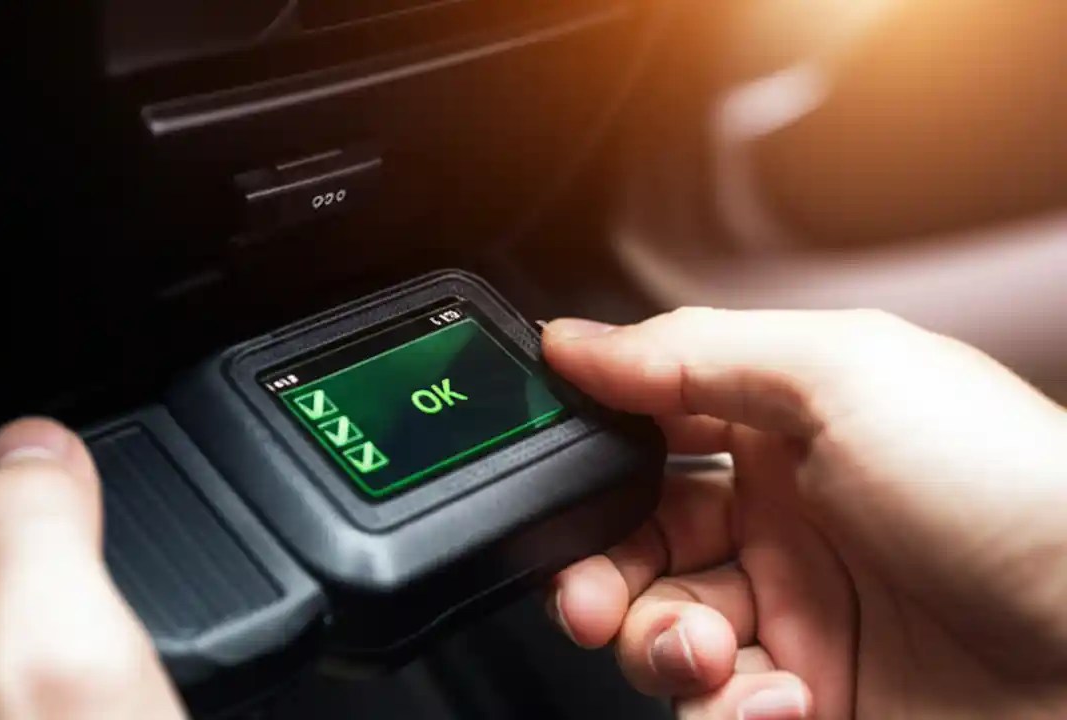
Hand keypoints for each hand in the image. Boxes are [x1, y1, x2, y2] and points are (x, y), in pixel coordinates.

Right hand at [542, 308, 1066, 719]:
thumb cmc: (1013, 491)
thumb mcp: (844, 377)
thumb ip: (694, 352)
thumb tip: (576, 341)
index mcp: (789, 430)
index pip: (651, 435)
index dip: (592, 459)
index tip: (551, 478)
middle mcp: (787, 524)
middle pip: (637, 548)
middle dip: (597, 575)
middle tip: (592, 599)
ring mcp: (800, 620)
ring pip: (661, 635)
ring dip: (661, 649)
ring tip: (714, 654)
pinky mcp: (811, 703)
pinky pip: (715, 709)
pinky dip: (727, 711)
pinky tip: (786, 700)